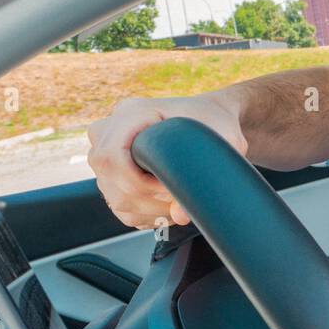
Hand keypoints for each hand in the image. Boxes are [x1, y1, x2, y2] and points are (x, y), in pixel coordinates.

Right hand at [87, 94, 246, 228]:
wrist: (213, 119)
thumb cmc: (217, 123)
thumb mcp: (221, 141)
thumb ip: (202, 175)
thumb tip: (179, 216)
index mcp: (132, 113)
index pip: (111, 158)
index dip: (140, 183)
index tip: (172, 188)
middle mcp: (110, 130)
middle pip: (110, 181)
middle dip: (149, 201)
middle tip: (181, 199)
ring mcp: (107, 152)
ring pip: (115, 198)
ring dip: (149, 211)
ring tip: (179, 204)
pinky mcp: (113, 174)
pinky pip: (119, 206)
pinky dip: (145, 215)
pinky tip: (169, 207)